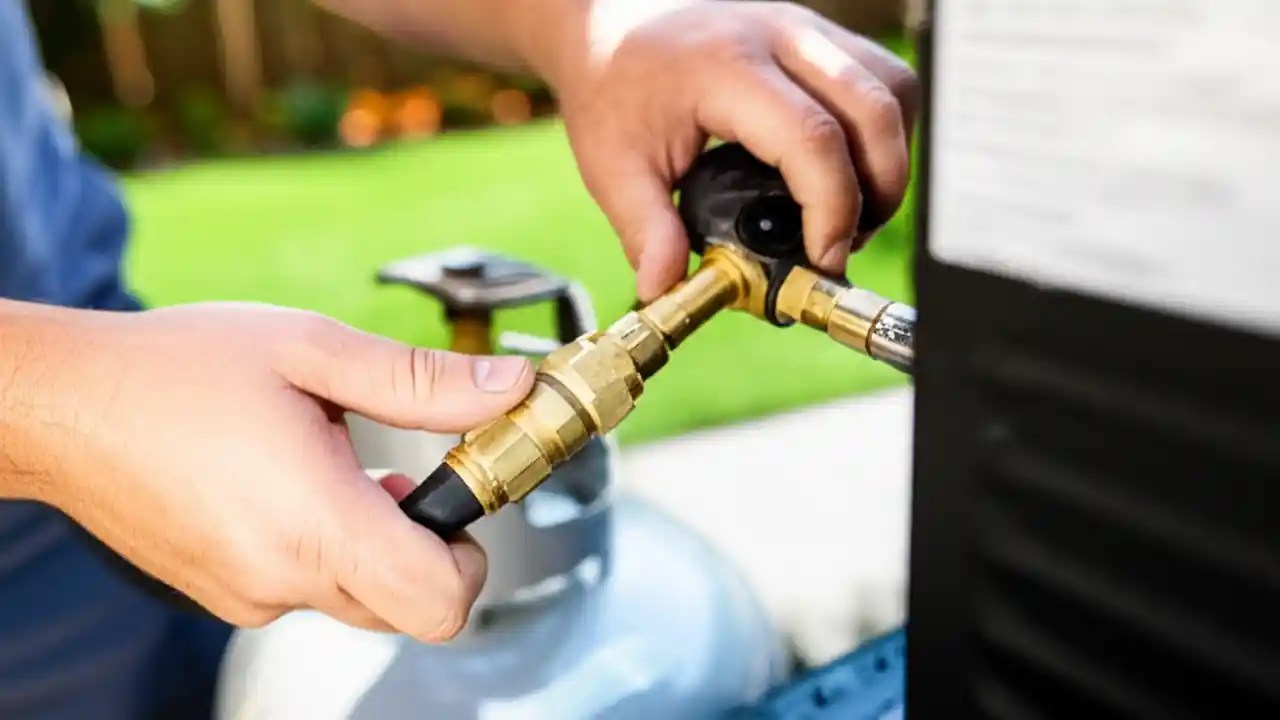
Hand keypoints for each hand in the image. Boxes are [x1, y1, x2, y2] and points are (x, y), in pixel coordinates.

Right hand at [7, 302, 532, 641]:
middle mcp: (282, 579)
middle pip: (405, 606)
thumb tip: (508, 389)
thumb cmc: (175, 369)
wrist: (63, 404)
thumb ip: (421, 381)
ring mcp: (247, 596)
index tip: (457, 500)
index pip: (440, 602)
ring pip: (356, 597)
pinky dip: (320, 547)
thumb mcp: (312, 350)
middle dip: (425, 547)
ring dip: (369, 542)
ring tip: (332, 464)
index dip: (471, 560)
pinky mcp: (223, 594)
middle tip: (401, 473)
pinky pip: (305, 588)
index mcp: (315, 523)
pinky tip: (289, 482)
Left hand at [538, 1, 918, 300]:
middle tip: (843, 245)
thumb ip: (644, 229)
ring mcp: (806, 28)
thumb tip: (664, 288)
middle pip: (876, 108)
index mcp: (728, 66)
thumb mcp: (612, 165)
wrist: (608, 20)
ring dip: (889, 159)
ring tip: (851, 212)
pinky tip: (848, 172)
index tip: (822, 259)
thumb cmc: (612, 85)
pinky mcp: (819, 34)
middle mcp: (780, 35)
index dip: (832, 209)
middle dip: (880, 192)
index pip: (812, 138)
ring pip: (893, 88)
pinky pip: (882, 78)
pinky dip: (882, 133)